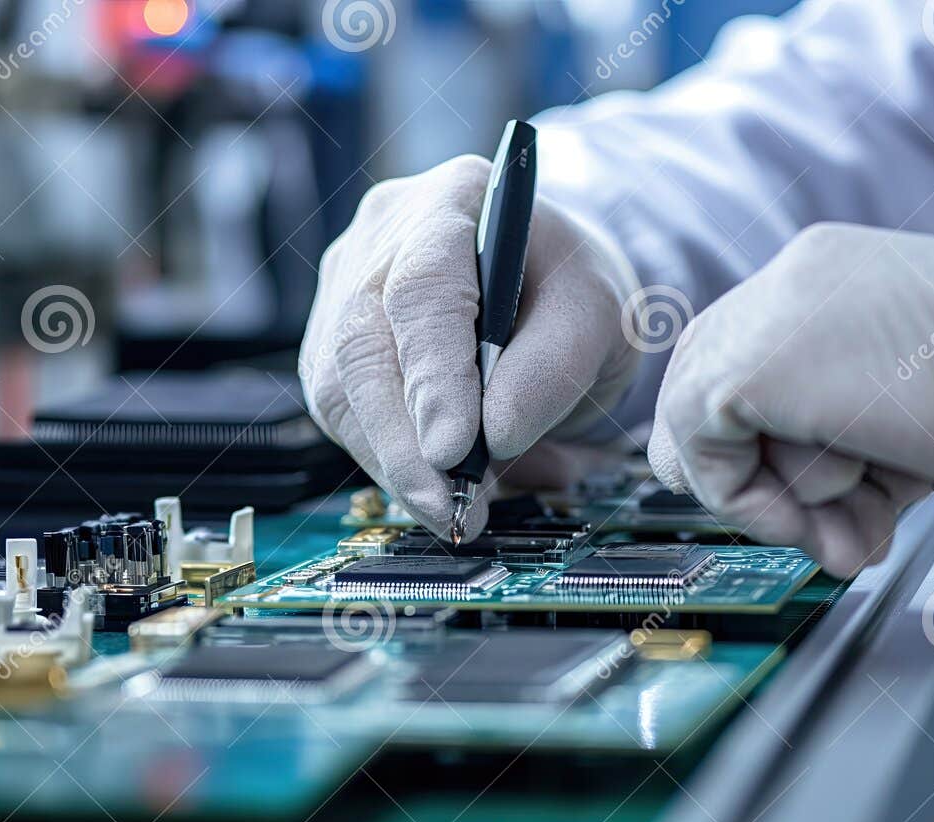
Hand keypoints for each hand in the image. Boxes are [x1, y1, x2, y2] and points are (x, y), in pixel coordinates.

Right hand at [300, 155, 642, 537]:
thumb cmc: (569, 289)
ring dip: (394, 463)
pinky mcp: (335, 341)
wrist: (548, 288)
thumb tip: (494, 436)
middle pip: (360, 342)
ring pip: (339, 387)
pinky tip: (432, 485)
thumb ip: (554, 367)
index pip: (420, 288)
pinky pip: (342, 412)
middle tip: (452, 508)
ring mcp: (347, 285)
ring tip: (455, 509)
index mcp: (453, 201)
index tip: (453, 449)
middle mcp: (383, 236)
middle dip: (403, 442)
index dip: (432, 374)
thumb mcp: (598, 316)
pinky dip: (389, 461)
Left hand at [648, 223, 933, 574]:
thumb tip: (802, 495)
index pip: (758, 376)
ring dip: (787, 497)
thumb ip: (846, 430)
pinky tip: (830, 509)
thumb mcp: (914, 407)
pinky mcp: (749, 360)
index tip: (847, 507)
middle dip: (776, 485)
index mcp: (837, 278)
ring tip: (869, 513)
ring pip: (713, 428)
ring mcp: (766, 311)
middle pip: (719, 403)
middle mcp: (794, 279)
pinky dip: (753, 504)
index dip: (789, 457)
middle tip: (846, 535)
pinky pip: (699, 449)